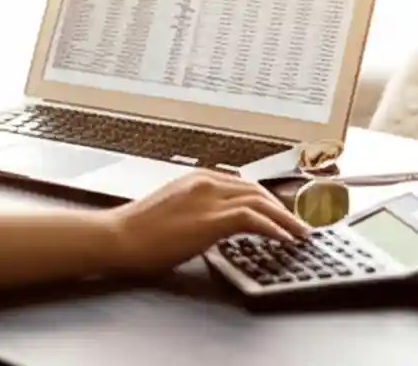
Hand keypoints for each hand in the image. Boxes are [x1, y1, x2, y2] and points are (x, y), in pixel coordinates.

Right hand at [100, 170, 311, 275]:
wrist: (117, 237)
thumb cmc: (136, 231)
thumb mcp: (171, 212)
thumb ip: (195, 211)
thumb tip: (212, 225)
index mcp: (196, 179)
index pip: (242, 185)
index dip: (267, 199)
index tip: (282, 212)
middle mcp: (205, 182)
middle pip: (256, 190)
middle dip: (282, 207)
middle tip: (299, 223)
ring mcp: (208, 198)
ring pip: (260, 201)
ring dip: (285, 218)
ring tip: (300, 233)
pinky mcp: (209, 219)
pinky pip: (252, 219)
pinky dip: (273, 228)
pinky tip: (283, 239)